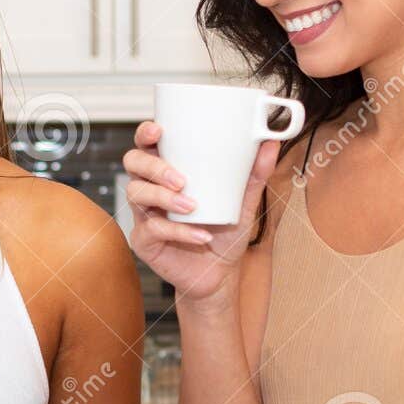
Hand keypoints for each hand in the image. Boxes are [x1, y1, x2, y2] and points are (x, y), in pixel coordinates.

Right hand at [121, 120, 279, 307]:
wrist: (221, 273)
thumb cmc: (226, 232)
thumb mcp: (243, 201)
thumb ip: (254, 174)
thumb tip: (270, 143)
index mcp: (168, 170)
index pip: (147, 143)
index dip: (146, 133)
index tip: (159, 130)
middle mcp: (151, 187)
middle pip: (133, 162)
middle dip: (154, 166)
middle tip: (181, 179)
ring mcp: (144, 214)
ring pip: (137, 193)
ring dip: (164, 197)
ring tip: (193, 206)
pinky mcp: (144, 240)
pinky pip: (151, 229)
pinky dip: (178, 231)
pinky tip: (200, 235)